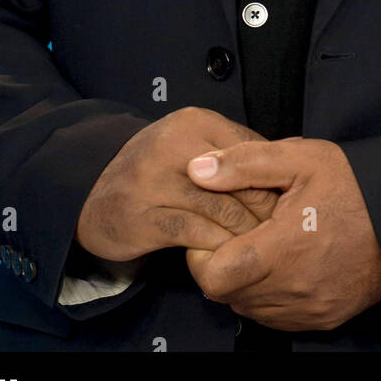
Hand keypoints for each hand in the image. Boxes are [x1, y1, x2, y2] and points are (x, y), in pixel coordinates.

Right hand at [75, 107, 277, 263]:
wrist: (91, 193)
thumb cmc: (156, 171)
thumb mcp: (191, 146)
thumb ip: (231, 152)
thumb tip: (283, 170)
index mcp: (194, 122)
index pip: (251, 150)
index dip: (275, 180)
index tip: (289, 204)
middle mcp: (174, 145)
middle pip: (241, 181)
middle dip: (266, 211)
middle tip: (283, 232)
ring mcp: (155, 180)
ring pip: (222, 211)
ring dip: (247, 235)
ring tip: (262, 249)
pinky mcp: (142, 217)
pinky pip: (196, 235)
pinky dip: (218, 248)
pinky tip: (229, 258)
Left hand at [184, 137, 380, 331]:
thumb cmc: (353, 185)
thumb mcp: (300, 157)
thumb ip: (244, 163)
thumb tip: (197, 169)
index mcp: (284, 249)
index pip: (214, 276)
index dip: (202, 255)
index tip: (214, 231)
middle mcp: (294, 289)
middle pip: (229, 294)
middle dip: (224, 265)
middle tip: (240, 232)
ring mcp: (309, 309)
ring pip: (250, 309)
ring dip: (246, 283)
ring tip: (263, 245)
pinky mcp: (323, 318)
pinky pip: (277, 318)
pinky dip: (269, 296)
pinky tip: (284, 264)